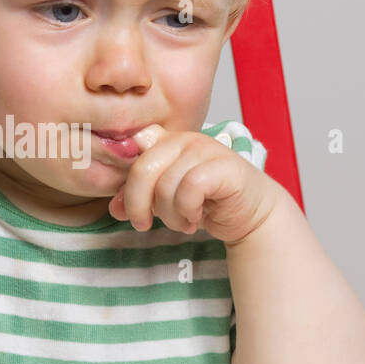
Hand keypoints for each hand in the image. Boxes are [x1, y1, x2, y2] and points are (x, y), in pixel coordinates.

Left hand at [107, 124, 274, 244]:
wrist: (250, 214)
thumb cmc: (207, 202)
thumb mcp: (164, 200)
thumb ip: (139, 197)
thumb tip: (114, 207)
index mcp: (165, 142)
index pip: (130, 147)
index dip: (123, 178)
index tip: (126, 207)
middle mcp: (184, 140)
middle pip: (142, 170)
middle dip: (138, 205)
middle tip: (145, 224)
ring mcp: (205, 150)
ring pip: (166, 185)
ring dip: (170, 215)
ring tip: (183, 222)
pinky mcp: (223, 166)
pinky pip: (189, 189)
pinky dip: (188, 210)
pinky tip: (197, 217)